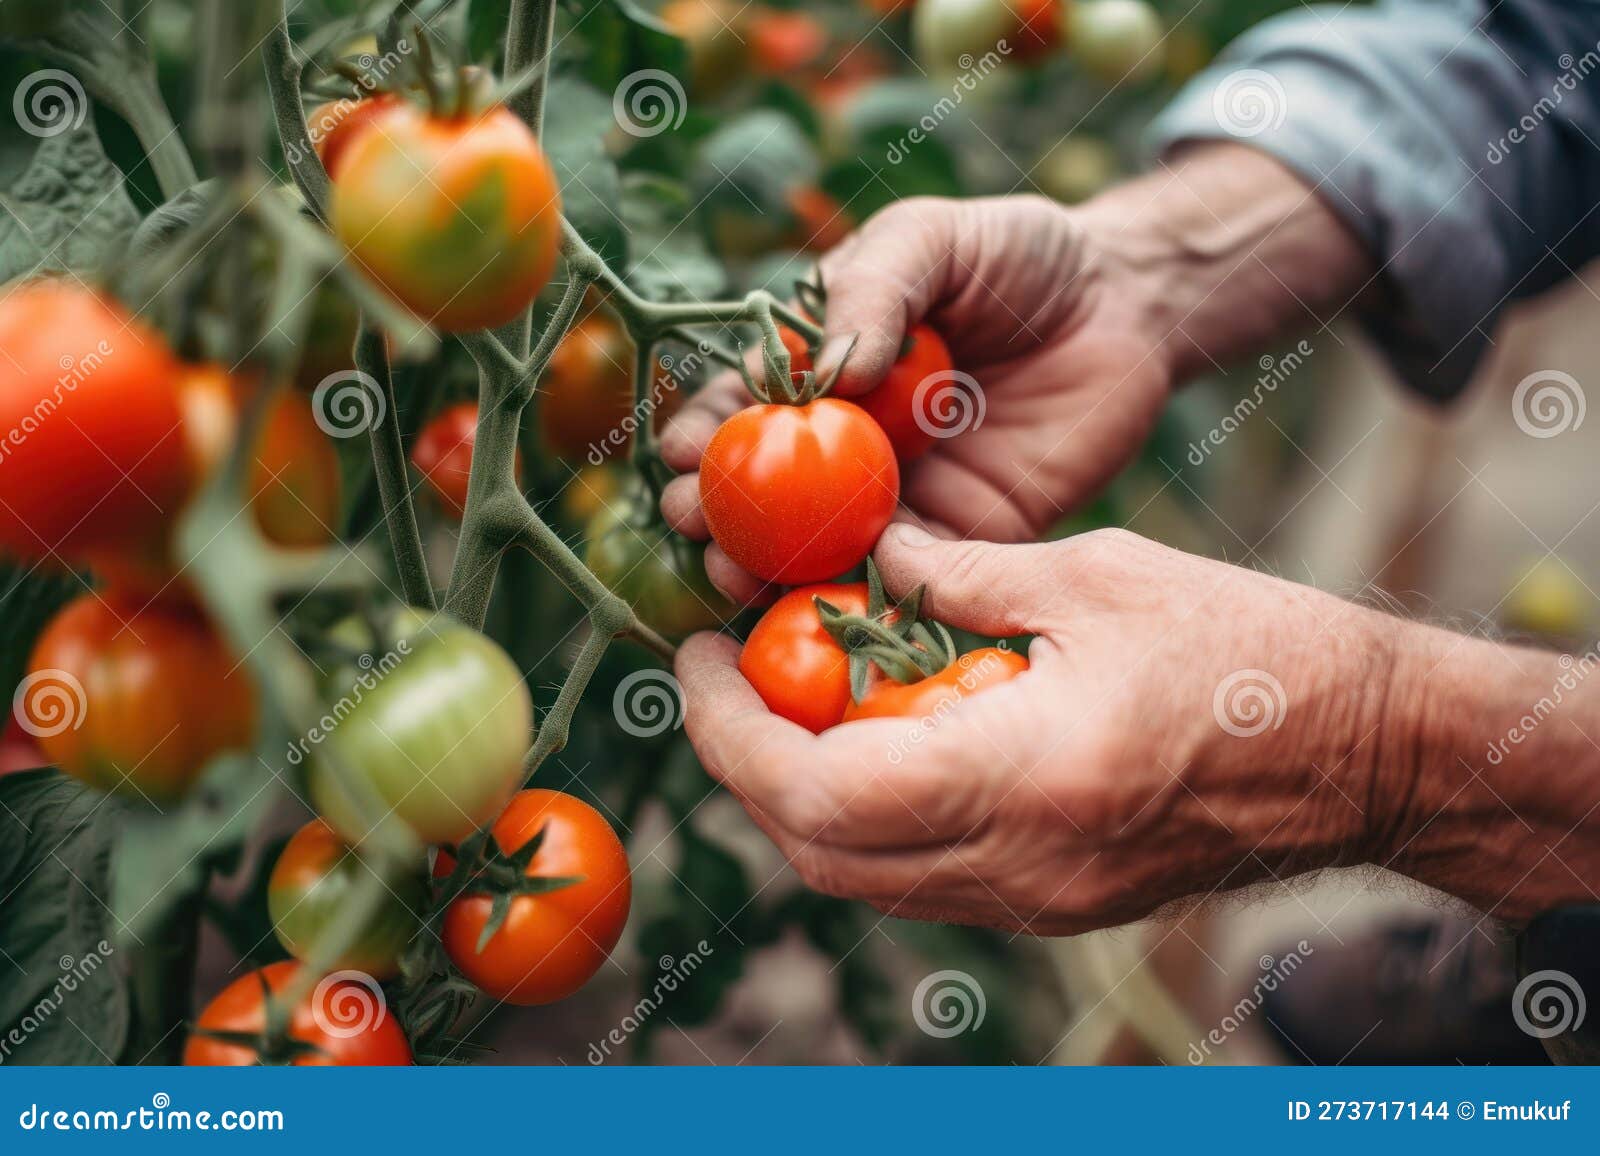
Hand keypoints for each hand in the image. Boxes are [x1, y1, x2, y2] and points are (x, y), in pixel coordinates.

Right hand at [660, 194, 1173, 601]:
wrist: (1126, 304)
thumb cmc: (1018, 256)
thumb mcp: (933, 238)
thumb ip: (878, 286)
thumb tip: (833, 366)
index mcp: (827, 366)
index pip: (750, 402)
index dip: (709, 430)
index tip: (679, 453)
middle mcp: (852, 439)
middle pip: (770, 486)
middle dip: (721, 509)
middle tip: (692, 523)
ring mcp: (904, 492)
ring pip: (823, 540)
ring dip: (771, 565)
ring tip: (732, 575)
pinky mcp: (965, 534)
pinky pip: (907, 573)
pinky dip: (861, 589)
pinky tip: (824, 600)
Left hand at [678, 525, 1599, 931]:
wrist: (1368, 752)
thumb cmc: (1254, 648)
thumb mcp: (1098, 576)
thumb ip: (963, 572)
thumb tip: (868, 554)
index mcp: (1027, 776)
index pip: (816, 792)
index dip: (731, 730)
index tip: (698, 653)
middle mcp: (1022, 863)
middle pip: (820, 854)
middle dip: (747, 764)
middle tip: (726, 671)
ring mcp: (1041, 899)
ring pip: (863, 876)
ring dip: (800, 791)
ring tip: (788, 695)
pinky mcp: (1058, 901)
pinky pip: (922, 874)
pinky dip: (870, 809)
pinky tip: (876, 731)